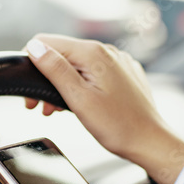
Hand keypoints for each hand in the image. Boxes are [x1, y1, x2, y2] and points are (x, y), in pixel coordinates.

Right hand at [24, 34, 183, 183]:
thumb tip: (34, 47)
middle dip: (46, 78)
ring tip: (59, 110)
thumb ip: (55, 70)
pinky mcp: (123, 74)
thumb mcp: (79, 99)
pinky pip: (94, 72)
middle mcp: (107, 51)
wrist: (150, 141)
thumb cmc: (118, 126)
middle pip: (62, 54)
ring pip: (78, 64)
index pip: (47, 42)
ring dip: (62, 85)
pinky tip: (81, 106)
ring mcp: (117, 61)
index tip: (32, 93)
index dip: (32, 65)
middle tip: (40, 108)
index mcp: (93, 53)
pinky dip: (82, 86)